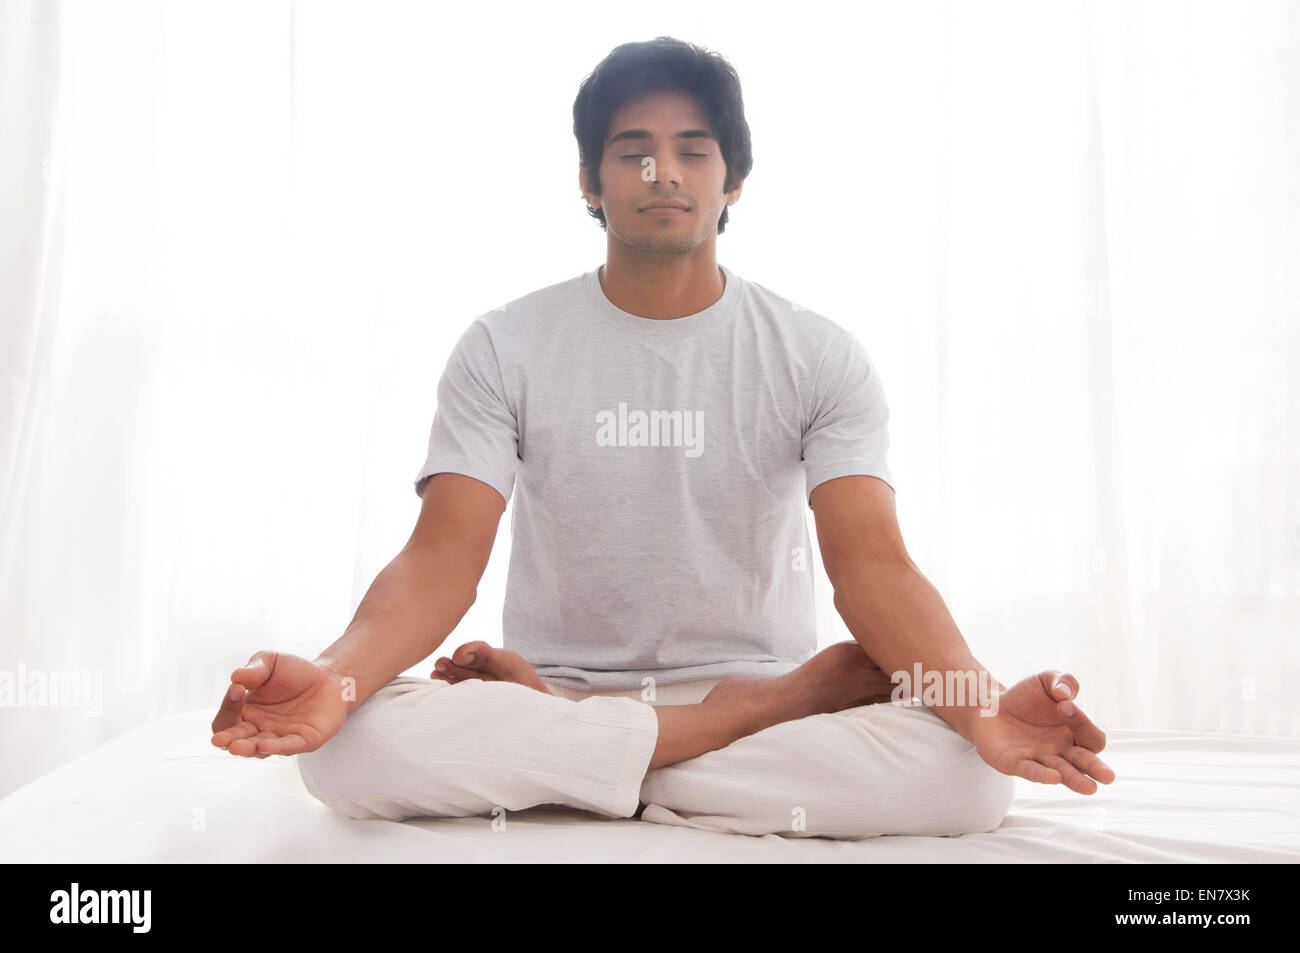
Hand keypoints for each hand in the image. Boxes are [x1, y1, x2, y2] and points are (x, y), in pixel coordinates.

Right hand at [210, 651, 348, 757]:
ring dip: (247, 748)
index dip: (227, 706)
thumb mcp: (270, 662)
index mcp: (245, 713)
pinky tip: (264, 746)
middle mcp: (259, 730)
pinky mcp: (304, 741)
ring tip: (236, 747)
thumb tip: (235, 677)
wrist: (329, 677)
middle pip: (236, 740)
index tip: (237, 689)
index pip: (226, 719)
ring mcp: (280, 737)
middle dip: (228, 739)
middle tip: (219, 740)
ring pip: (259, 749)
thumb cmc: (294, 672)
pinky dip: (276, 748)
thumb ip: (254, 669)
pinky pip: (288, 747)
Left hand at [969, 671, 1115, 794]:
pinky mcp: (1014, 763)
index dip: (1082, 722)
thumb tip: (1065, 695)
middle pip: (1084, 763)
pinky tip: (1053, 778)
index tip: (1063, 705)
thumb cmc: (1025, 697)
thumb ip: (1064, 681)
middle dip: (1096, 769)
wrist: (990, 705)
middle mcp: (1061, 751)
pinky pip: (1030, 771)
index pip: (1091, 737)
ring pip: (1061, 772)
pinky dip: (1042, 775)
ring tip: (1089, 788)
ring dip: (1074, 779)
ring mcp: (1038, 759)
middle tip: (1108, 777)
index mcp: (1074, 734)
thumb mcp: (1046, 681)